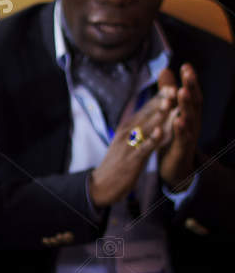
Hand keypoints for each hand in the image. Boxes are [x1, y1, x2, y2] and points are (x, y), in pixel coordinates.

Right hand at [87, 86, 173, 207]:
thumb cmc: (116, 163)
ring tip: (169, 103)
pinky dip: (152, 139)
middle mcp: (126, 134)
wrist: (100, 186)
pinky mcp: (132, 160)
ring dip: (158, 115)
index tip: (171, 86)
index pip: (145, 109)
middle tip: (174, 88)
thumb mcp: (124, 141)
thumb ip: (137, 128)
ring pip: (146, 128)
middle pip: (146, 115)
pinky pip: (144, 148)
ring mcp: (128, 146)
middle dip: (160, 101)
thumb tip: (150, 113)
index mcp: (126, 128)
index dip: (158, 97)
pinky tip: (161, 131)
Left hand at [157, 63, 201, 192]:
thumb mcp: (171, 113)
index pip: (191, 93)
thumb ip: (168, 93)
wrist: (175, 168)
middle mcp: (193, 122)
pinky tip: (177, 121)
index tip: (185, 66)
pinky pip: (182, 138)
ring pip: (190, 118)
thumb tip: (164, 70)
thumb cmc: (173, 137)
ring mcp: (189, 135)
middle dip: (191, 87)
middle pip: (193, 102)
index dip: (190, 80)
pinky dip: (180, 129)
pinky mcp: (182, 149)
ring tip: (182, 92)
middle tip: (188, 73)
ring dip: (186, 105)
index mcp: (189, 112)